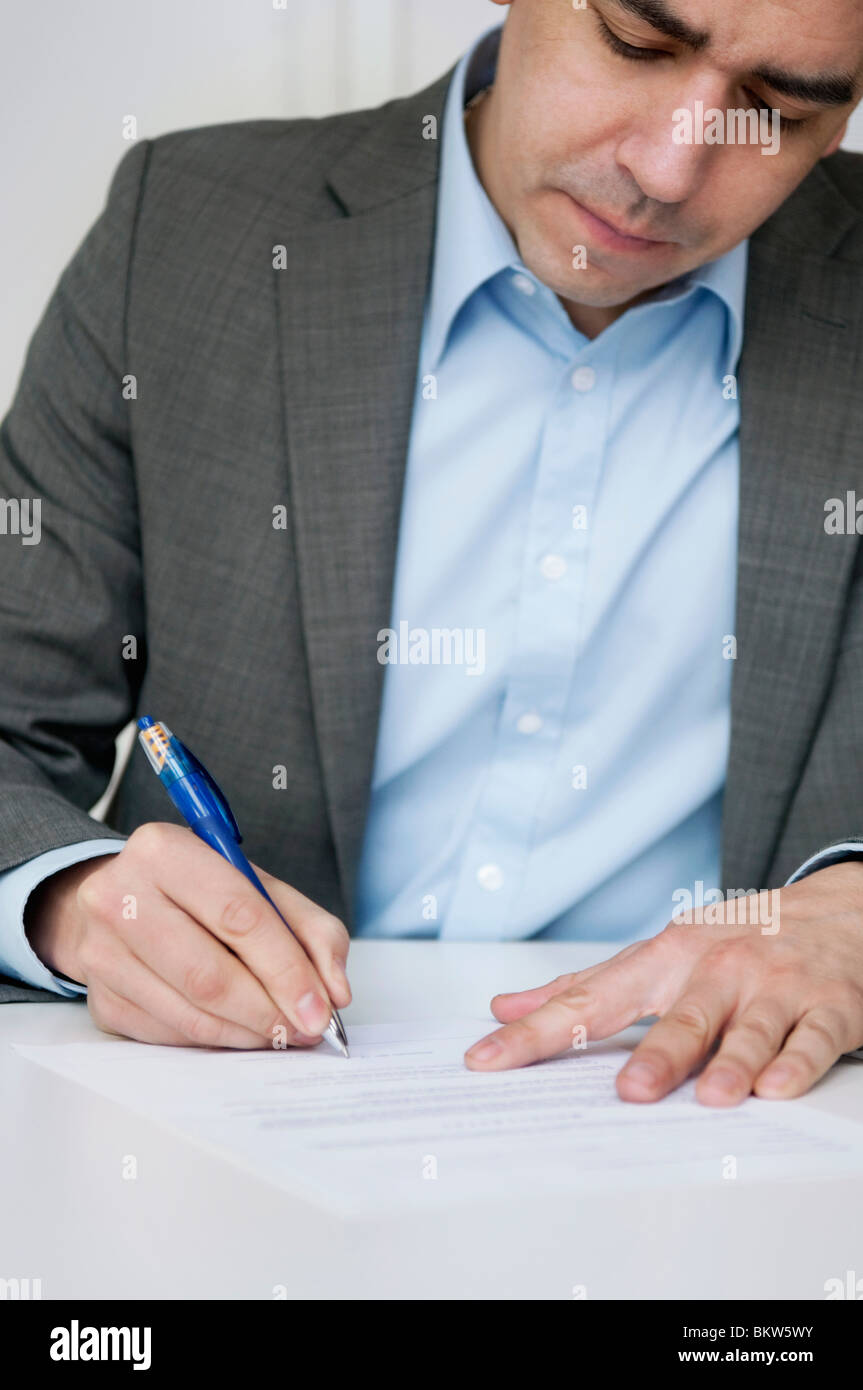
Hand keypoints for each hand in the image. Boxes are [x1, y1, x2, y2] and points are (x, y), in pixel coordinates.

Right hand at [25, 822, 350, 1048]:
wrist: (122, 901)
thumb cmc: (200, 893)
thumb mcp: (259, 888)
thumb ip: (311, 930)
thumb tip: (334, 991)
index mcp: (164, 851)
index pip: (238, 916)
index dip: (286, 969)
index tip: (320, 1007)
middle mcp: (120, 898)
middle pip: (209, 975)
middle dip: (269, 1012)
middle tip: (306, 1030)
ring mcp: (102, 954)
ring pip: (190, 1014)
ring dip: (247, 1033)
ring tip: (282, 1033)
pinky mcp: (100, 1001)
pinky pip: (171, 1034)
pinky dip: (217, 1040)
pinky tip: (241, 1031)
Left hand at [464, 863, 862, 1103]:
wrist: (838, 912)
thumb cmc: (733, 943)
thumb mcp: (656, 957)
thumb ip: (583, 988)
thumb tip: (503, 1008)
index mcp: (664, 959)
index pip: (590, 999)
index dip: (535, 1032)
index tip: (487, 1059)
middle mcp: (717, 969)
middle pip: (681, 1016)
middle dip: (657, 1053)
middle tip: (629, 1091)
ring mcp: (775, 987)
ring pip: (750, 1029)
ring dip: (732, 1062)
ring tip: (714, 1097)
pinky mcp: (829, 1007)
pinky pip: (812, 1038)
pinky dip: (797, 1062)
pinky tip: (779, 1085)